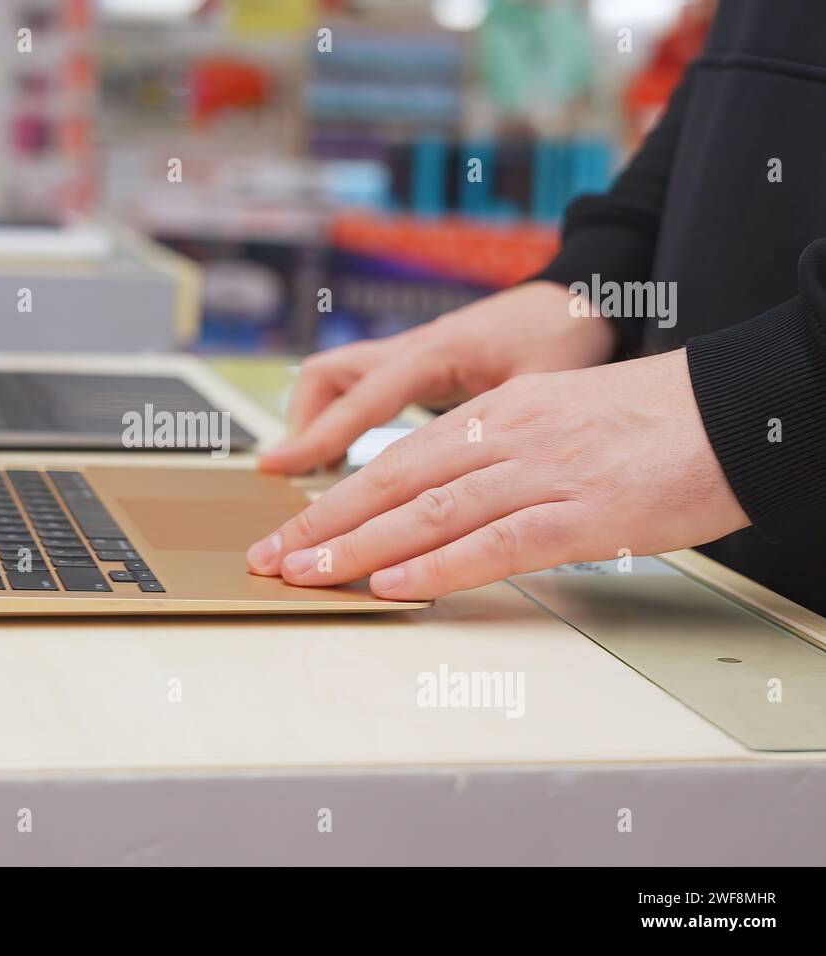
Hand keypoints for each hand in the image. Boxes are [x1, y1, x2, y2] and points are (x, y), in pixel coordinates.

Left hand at [246, 349, 749, 599]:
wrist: (734, 409)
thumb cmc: (650, 421)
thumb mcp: (555, 418)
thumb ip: (496, 452)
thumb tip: (445, 497)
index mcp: (495, 415)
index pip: (395, 458)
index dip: (334, 497)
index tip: (289, 529)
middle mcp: (503, 438)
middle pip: (391, 483)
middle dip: (322, 525)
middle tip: (269, 559)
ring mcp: (539, 474)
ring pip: (427, 512)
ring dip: (357, 548)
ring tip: (307, 576)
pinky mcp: (580, 514)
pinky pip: (495, 543)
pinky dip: (438, 565)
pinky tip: (395, 583)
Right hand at [260, 280, 616, 473]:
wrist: (575, 297)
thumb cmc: (562, 336)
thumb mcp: (539, 384)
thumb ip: (498, 427)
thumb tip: (466, 483)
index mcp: (436, 352)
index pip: (362, 399)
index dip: (319, 437)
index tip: (278, 465)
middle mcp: (411, 348)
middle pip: (327, 376)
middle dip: (300, 425)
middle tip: (286, 475)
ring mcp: (408, 353)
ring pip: (336, 377)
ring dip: (316, 418)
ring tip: (314, 469)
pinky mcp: (414, 364)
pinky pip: (359, 386)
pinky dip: (340, 416)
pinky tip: (349, 455)